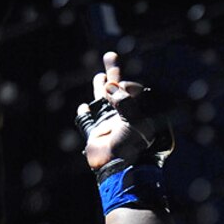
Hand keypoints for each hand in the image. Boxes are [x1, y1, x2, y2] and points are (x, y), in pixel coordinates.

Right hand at [75, 52, 172, 172]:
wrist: (119, 168)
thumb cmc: (134, 146)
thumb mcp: (137, 121)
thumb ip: (125, 102)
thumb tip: (110, 87)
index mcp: (140, 113)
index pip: (132, 89)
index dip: (125, 83)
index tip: (121, 88)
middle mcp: (126, 116)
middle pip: (119, 89)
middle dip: (114, 72)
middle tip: (111, 55)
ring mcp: (110, 124)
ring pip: (104, 100)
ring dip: (101, 86)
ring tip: (101, 75)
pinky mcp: (95, 134)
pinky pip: (88, 121)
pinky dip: (84, 114)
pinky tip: (84, 107)